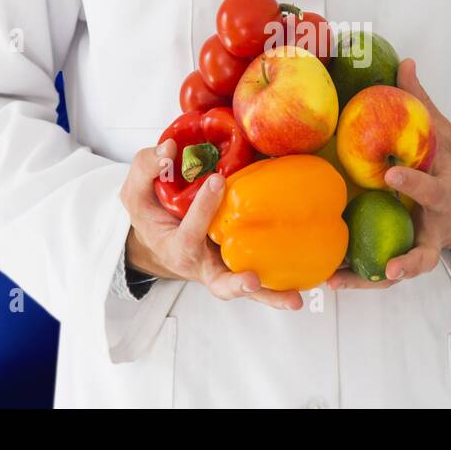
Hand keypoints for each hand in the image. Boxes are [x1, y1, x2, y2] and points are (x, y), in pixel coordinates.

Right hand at [120, 139, 302, 309]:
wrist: (160, 240)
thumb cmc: (152, 217)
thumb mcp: (136, 192)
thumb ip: (146, 168)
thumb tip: (169, 149)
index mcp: (176, 247)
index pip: (190, 230)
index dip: (203, 207)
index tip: (217, 182)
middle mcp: (203, 265)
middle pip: (220, 282)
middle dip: (236, 283)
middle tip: (252, 279)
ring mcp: (225, 270)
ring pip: (247, 289)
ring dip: (271, 296)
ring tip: (293, 299)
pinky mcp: (243, 265)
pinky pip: (265, 279)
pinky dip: (284, 285)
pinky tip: (314, 280)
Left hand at [327, 59, 450, 290]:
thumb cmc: (448, 163)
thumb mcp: (441, 131)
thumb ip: (420, 102)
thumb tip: (404, 62)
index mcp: (444, 190)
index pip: (433, 188)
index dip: (415, 183)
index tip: (392, 174)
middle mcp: (435, 226)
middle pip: (425, 247)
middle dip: (409, 257)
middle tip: (387, 265)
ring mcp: (421, 246)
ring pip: (401, 271)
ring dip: (371, 281)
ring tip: (336, 282)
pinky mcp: (406, 259)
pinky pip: (382, 276)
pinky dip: (359, 281)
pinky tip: (329, 281)